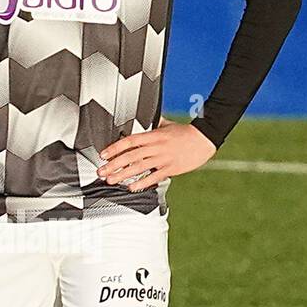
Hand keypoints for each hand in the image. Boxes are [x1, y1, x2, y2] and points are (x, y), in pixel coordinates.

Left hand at [96, 119, 216, 191]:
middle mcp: (156, 146)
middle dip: (114, 164)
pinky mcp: (171, 168)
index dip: (115, 148)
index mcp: (154, 135)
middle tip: (101, 171)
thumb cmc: (186, 132)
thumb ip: (154, 124)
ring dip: (123, 175)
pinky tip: (132, 187)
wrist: (205, 138)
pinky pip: (154, 176)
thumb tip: (145, 119)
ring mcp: (163, 158)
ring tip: (111, 180)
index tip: (103, 154)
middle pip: (131, 156)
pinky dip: (142, 182)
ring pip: (139, 167)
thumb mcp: (167, 124)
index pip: (130, 141)